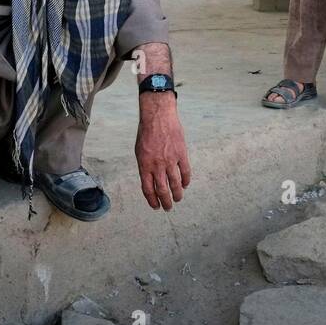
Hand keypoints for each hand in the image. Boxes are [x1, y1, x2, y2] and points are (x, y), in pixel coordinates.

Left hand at [135, 93, 189, 209]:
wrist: (158, 116)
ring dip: (177, 194)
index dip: (152, 200)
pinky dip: (186, 181)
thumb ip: (145, 167)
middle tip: (168, 207)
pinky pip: (185, 172)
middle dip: (165, 201)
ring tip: (177, 199)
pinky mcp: (181, 154)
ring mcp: (170, 160)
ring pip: (175, 184)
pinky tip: (185, 185)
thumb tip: (150, 181)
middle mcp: (157, 165)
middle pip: (162, 190)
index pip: (148, 189)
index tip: (155, 206)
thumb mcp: (139, 151)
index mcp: (144, 165)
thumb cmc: (147, 133)